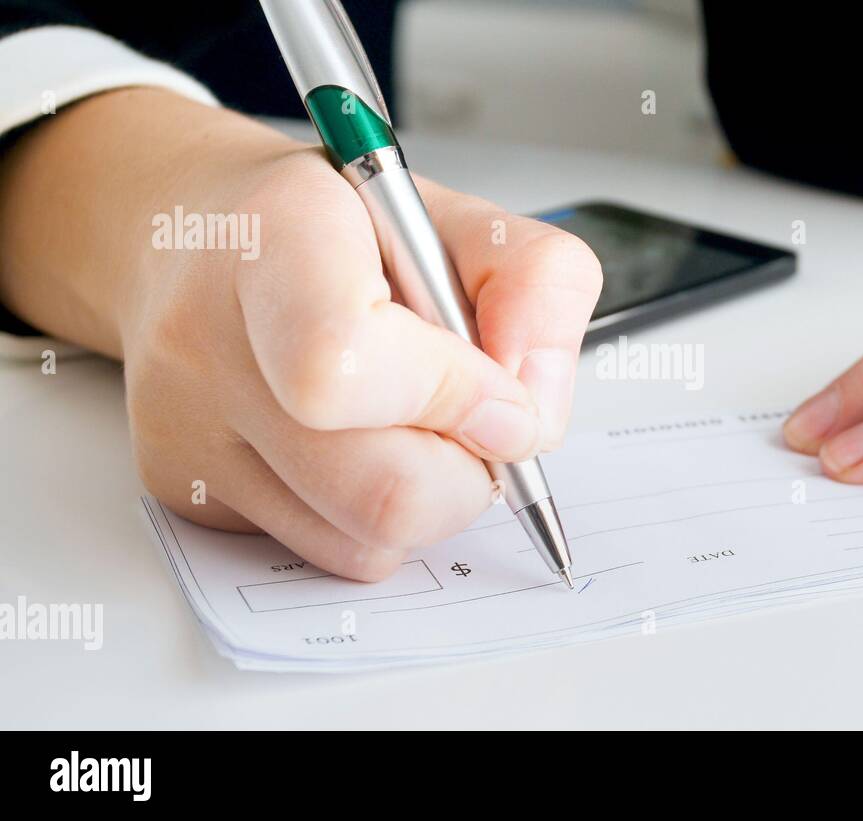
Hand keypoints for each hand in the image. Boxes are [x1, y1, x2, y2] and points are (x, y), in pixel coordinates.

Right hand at [0, 89, 600, 578]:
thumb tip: (534, 414)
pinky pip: (331, 555)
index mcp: (277, 240)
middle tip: (471, 416)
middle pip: (380, 494)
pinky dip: (373, 520)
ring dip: (428, 499)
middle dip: (468, 472)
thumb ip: (537, 286)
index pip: (345, 366)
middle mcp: (207, 344)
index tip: (499, 388)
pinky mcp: (191, 497)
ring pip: (366, 547)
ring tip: (409, 421)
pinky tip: (358, 447)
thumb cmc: (334, 226)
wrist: (191, 237)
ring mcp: (187, 433)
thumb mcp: (460, 217)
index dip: (453, 397)